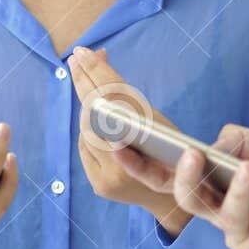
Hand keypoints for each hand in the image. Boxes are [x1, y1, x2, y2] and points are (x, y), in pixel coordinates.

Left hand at [66, 46, 190, 236]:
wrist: (173, 197)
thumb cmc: (170, 153)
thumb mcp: (158, 120)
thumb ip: (128, 99)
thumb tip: (98, 60)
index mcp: (150, 132)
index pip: (113, 94)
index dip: (96, 71)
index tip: (83, 51)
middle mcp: (128, 155)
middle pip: (95, 109)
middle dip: (83, 81)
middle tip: (76, 58)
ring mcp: (111, 172)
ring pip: (86, 129)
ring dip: (86, 106)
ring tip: (85, 82)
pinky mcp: (100, 184)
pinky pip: (85, 147)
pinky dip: (88, 130)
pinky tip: (92, 117)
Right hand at [112, 124, 248, 248]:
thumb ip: (242, 141)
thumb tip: (216, 144)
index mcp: (214, 187)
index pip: (170, 177)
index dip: (142, 163)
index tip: (119, 142)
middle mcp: (219, 215)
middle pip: (189, 201)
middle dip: (185, 180)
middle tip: (190, 156)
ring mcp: (241, 238)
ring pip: (227, 217)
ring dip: (239, 192)